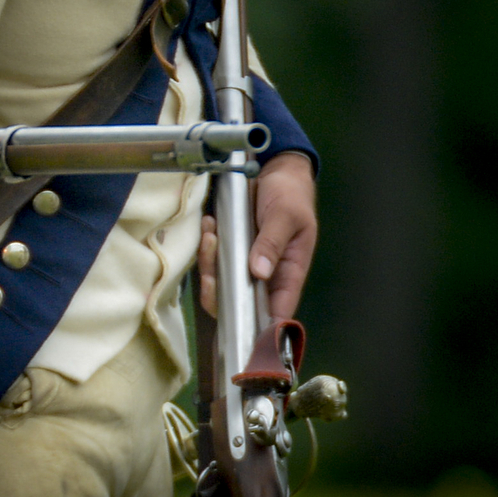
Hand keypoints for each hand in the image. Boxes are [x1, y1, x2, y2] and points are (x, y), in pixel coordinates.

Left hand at [199, 151, 316, 319]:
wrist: (276, 169)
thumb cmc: (290, 194)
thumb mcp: (286, 215)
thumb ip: (273, 242)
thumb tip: (259, 272)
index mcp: (289, 272)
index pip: (277, 310)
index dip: (261, 327)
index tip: (241, 327)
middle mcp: (266, 274)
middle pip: (240, 300)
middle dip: (219, 292)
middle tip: (210, 272)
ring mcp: (245, 262)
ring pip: (221, 281)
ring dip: (209, 264)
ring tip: (210, 236)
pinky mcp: (230, 248)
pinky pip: (213, 258)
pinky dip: (206, 246)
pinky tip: (208, 225)